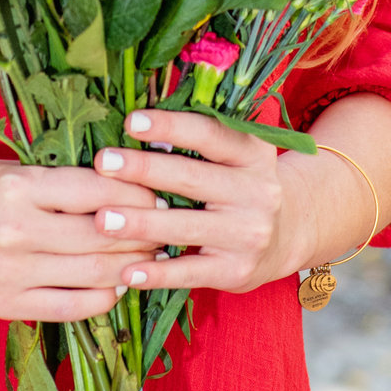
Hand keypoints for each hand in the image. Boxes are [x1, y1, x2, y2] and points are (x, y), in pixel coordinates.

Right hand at [0, 157, 165, 322]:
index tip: (157, 190)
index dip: (138, 193)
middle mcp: (19, 232)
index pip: (99, 191)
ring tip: (152, 255)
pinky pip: (71, 309)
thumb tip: (119, 182)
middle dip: (147, 232)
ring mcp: (12, 274)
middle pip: (106, 236)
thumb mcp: (5, 167)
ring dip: (132, 266)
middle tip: (168, 226)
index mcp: (20, 187)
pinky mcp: (4, 306)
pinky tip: (117, 285)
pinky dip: (103, 298)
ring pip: (95, 275)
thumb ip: (55, 180)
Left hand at [89, 109, 303, 293]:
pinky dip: (157, 274)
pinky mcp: (237, 271)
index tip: (131, 121)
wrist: (288, 235)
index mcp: (254, 153)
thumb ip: (200, 136)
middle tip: (103, 162)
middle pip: (192, 178)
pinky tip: (126, 271)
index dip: (170, 126)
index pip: (210, 134)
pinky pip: (190, 272)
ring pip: (186, 226)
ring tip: (101, 218)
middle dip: (143, 169)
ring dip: (141, 223)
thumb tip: (137, 117)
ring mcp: (249, 234)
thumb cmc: (242, 184)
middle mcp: (257, 192)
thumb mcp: (238, 154)